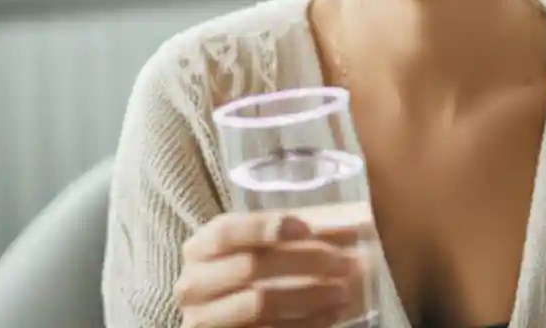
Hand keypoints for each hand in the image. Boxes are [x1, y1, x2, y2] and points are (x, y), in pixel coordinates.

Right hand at [175, 212, 358, 327]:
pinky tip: (331, 314)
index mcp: (200, 250)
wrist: (228, 320)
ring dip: (309, 296)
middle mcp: (194, 285)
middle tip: (344, 262)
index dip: (265, 227)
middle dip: (303, 261)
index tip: (306, 228)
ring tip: (343, 291)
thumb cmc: (249, 275)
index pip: (227, 232)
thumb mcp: (262, 250)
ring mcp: (204, 320)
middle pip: (250, 267)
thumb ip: (297, 237)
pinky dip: (306, 323)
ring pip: (259, 304)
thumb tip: (351, 229)